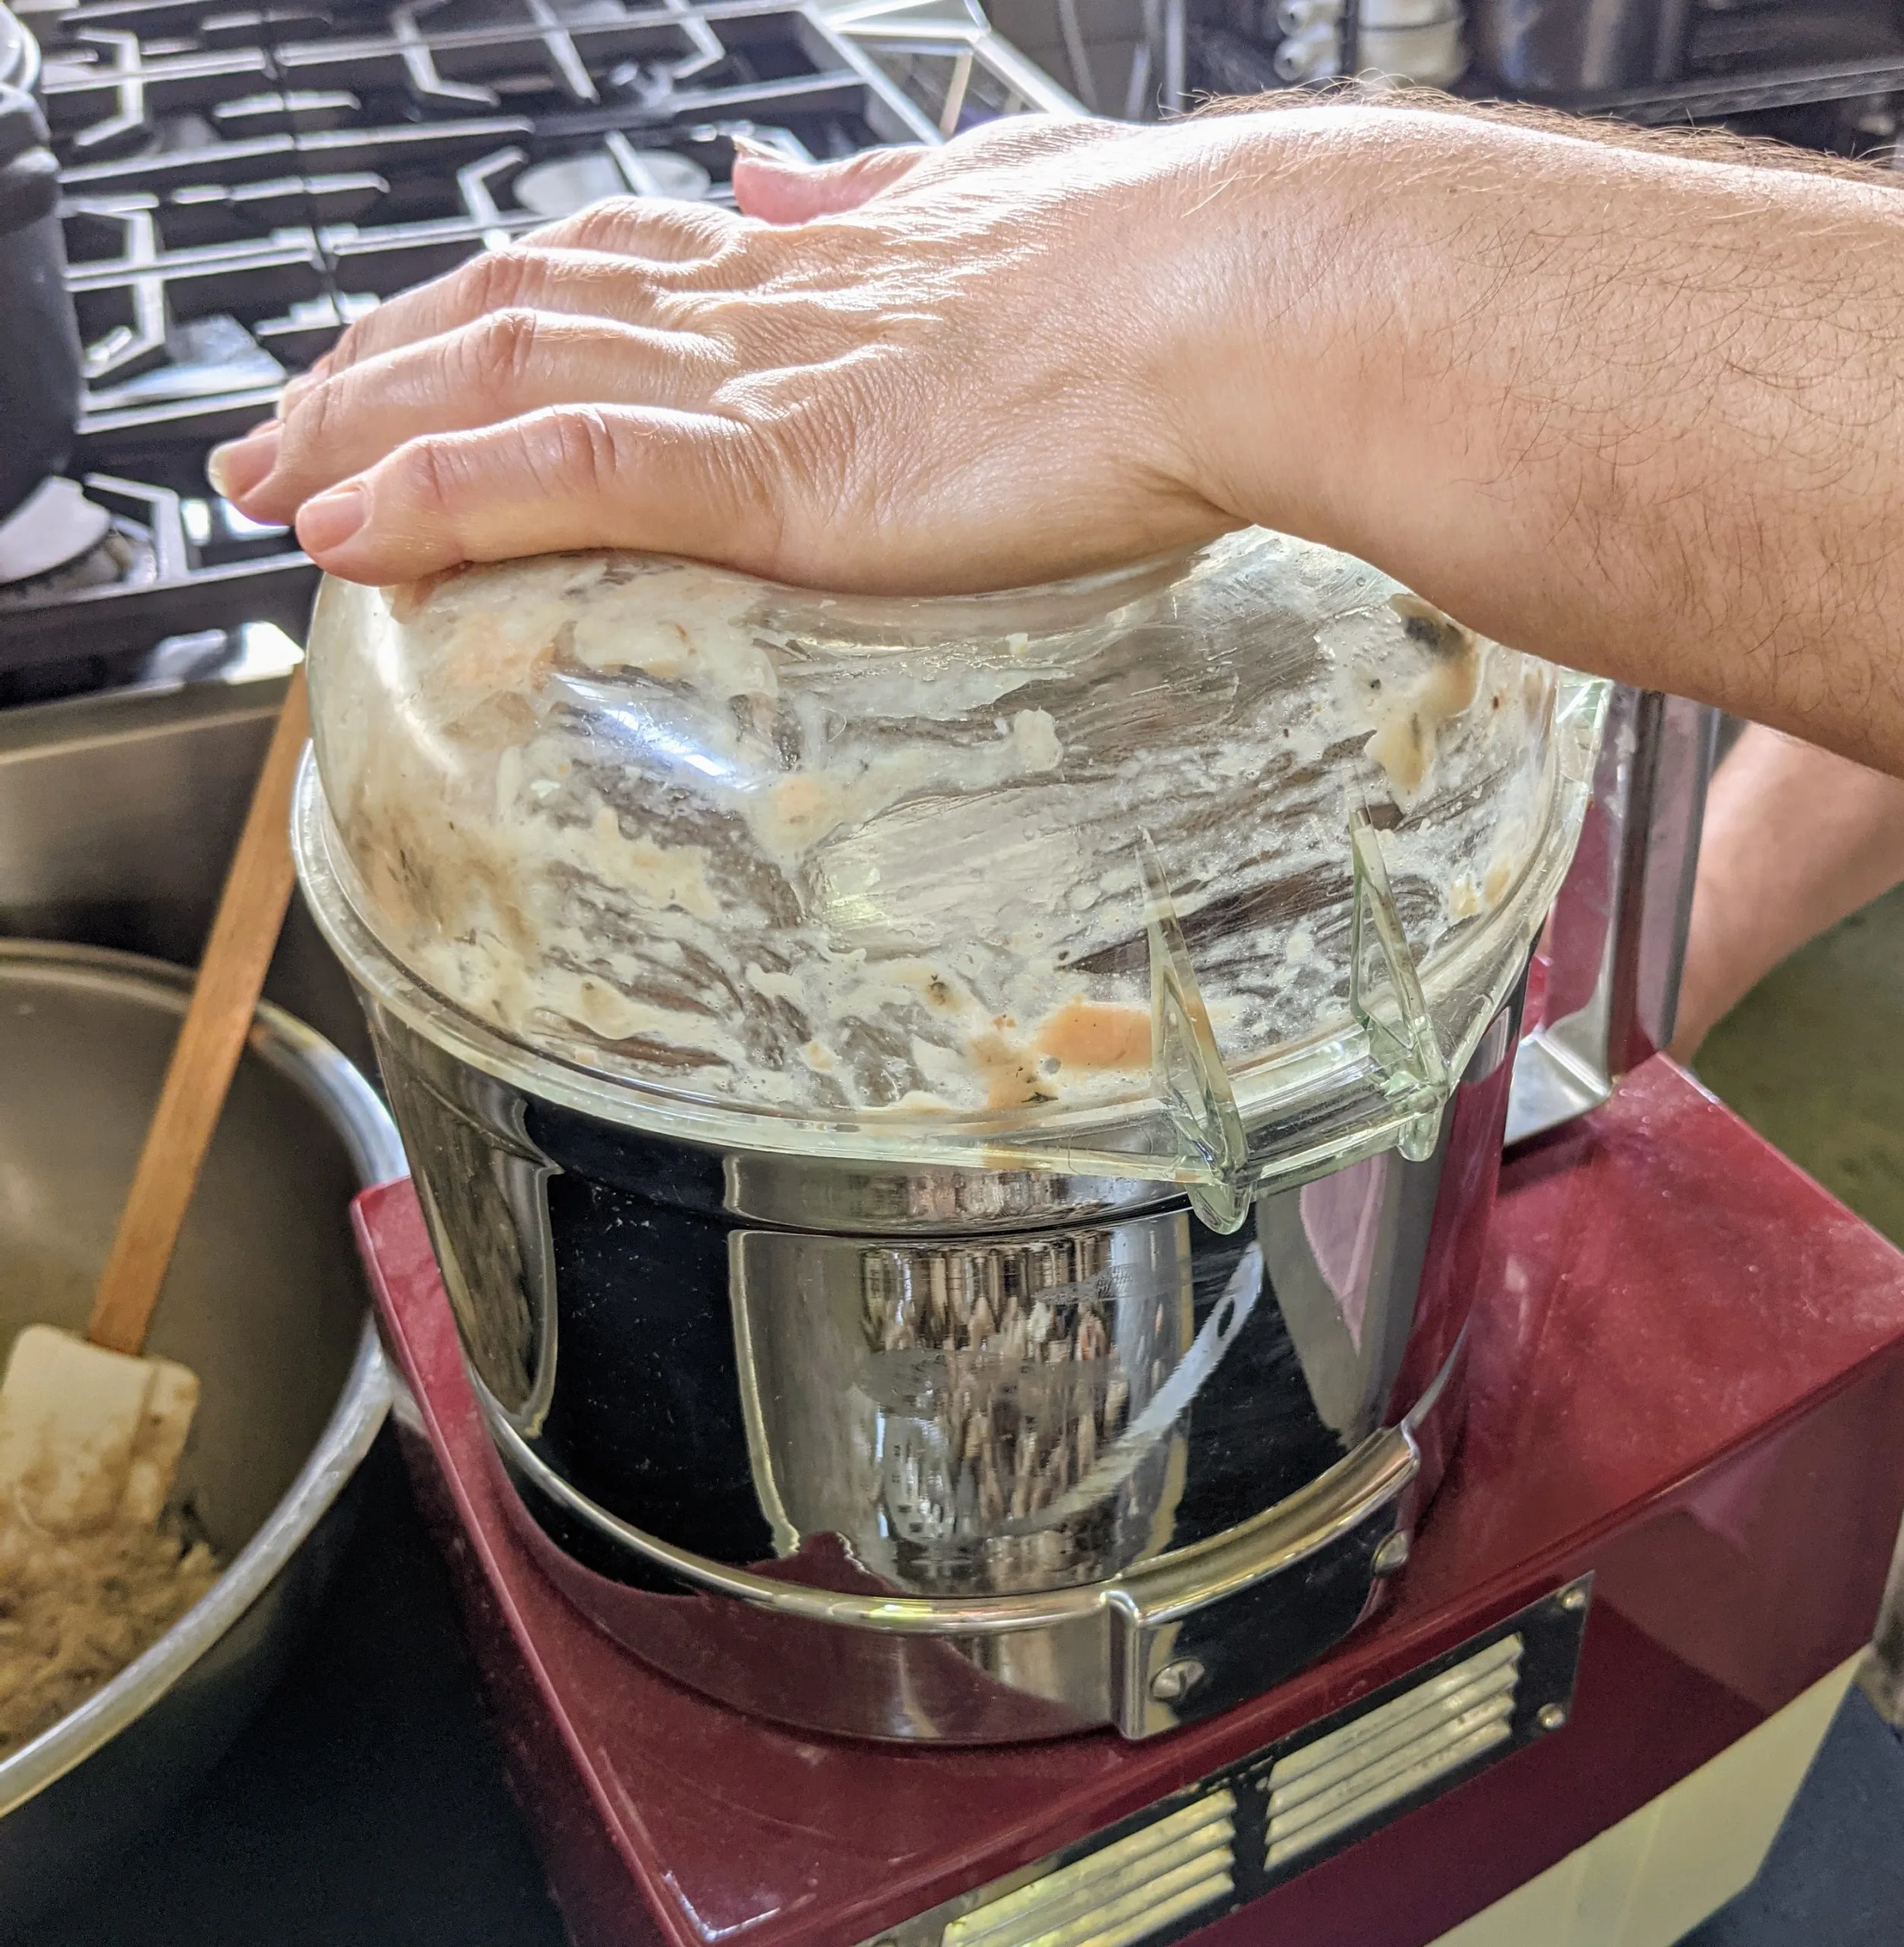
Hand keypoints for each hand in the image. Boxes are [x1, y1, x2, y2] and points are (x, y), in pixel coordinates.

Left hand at [209, 115, 1299, 590]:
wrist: (1249, 300)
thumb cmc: (1180, 273)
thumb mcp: (1002, 209)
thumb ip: (876, 205)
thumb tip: (780, 181)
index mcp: (815, 258)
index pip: (599, 267)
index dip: (480, 311)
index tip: (406, 351)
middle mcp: (759, 302)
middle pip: (514, 315)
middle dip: (381, 373)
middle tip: (280, 432)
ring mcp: (761, 382)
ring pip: (509, 385)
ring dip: (374, 436)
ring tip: (274, 489)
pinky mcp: (782, 468)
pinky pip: (574, 473)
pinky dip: (451, 498)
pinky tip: (356, 532)